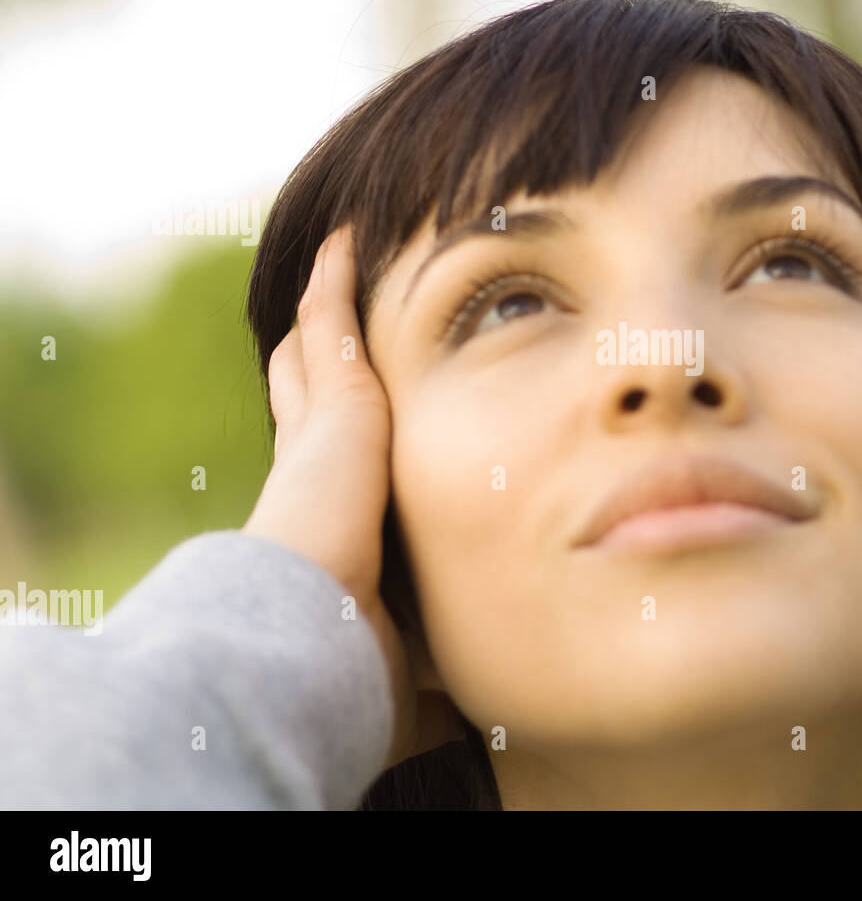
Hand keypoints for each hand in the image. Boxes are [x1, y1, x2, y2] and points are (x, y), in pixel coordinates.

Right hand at [243, 226, 463, 766]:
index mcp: (329, 514)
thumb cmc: (355, 657)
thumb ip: (433, 648)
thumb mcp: (407, 642)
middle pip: (312, 391)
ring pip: (318, 350)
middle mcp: (316, 462)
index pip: (324, 457)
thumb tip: (471, 702)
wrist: (312, 635)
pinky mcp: (338, 402)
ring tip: (342, 264)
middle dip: (322, 361)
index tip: (341, 417)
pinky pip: (332, 321)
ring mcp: (321, 428)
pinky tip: (350, 238)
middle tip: (332, 332)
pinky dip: (337, 280)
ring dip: (329, 312)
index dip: (326, 429)